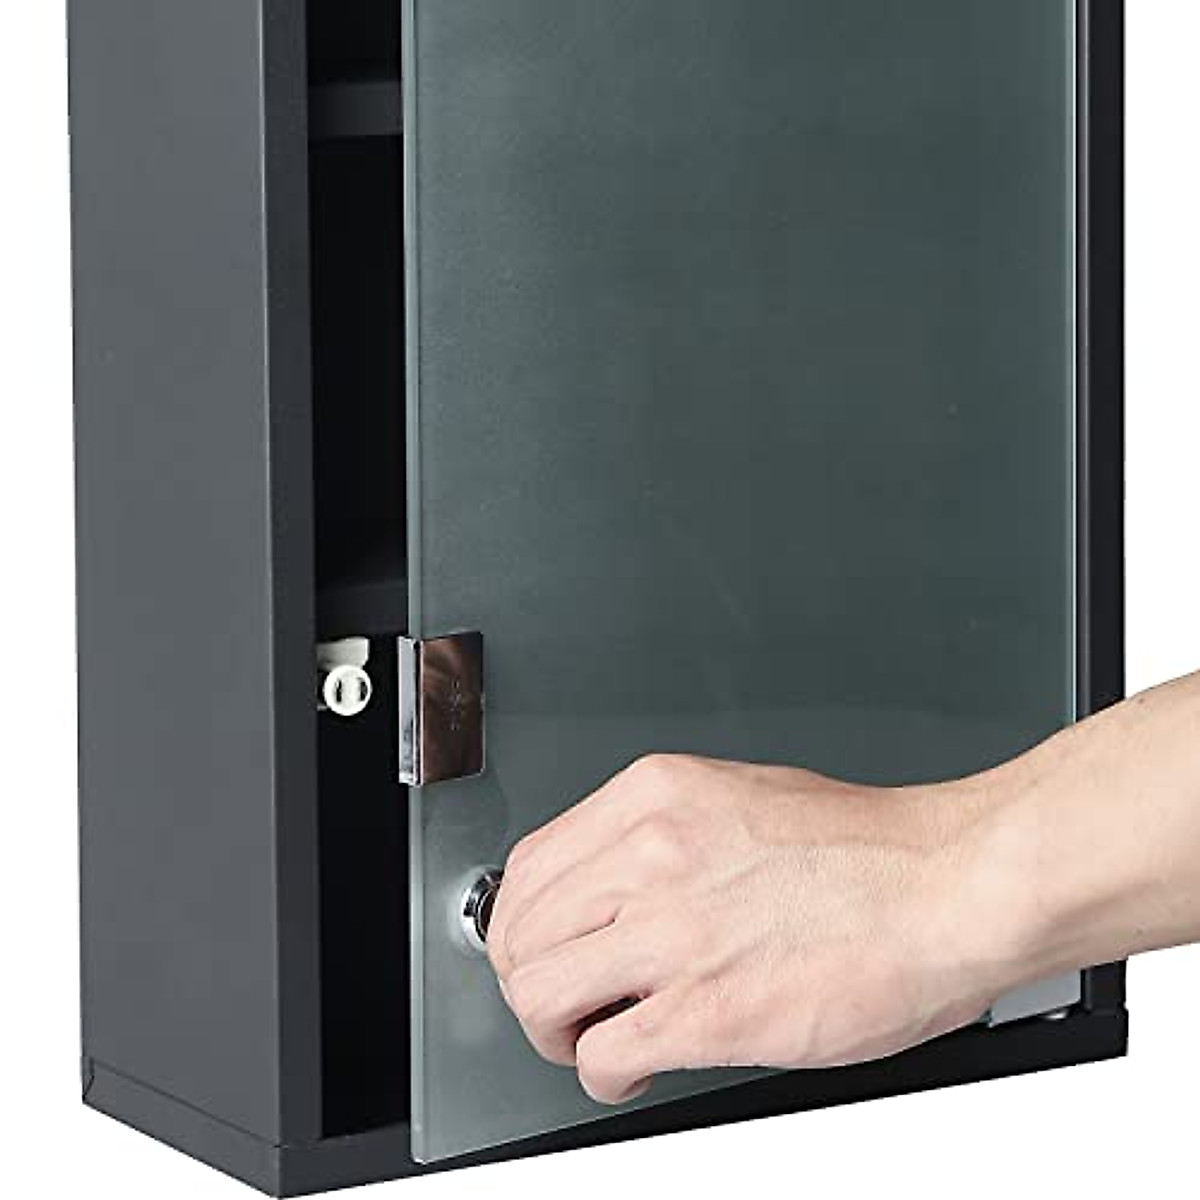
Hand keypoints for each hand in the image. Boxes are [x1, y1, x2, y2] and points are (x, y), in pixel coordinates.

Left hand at [487, 754, 1010, 1103]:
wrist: (949, 887)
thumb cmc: (869, 849)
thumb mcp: (740, 798)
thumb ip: (662, 835)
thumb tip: (615, 881)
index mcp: (656, 797)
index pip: (531, 865)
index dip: (522, 921)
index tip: (538, 945)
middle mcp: (650, 855)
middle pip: (522, 931)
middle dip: (530, 979)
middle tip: (560, 1002)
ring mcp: (674, 931)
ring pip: (540, 992)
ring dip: (555, 1030)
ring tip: (590, 1037)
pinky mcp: (708, 1009)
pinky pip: (602, 1053)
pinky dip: (601, 1072)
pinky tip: (632, 1066)